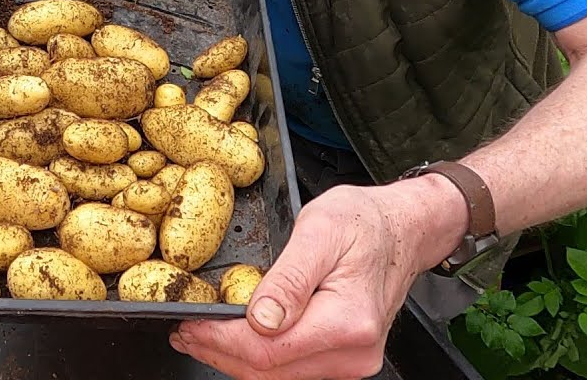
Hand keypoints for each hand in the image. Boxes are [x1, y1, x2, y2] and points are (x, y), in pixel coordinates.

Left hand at [170, 177, 467, 378]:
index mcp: (347, 321)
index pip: (267, 350)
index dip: (219, 341)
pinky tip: (233, 338)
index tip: (189, 323)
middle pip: (267, 372)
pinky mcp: (344, 360)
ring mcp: (350, 362)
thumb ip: (289, 278)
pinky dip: (257, 358)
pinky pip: (290, 370)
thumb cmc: (364, 221)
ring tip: (200, 334)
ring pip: (276, 377)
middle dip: (217, 352)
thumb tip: (259, 321)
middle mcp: (353, 353)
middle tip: (183, 330)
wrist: (402, 229)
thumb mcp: (320, 230)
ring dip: (232, 359)